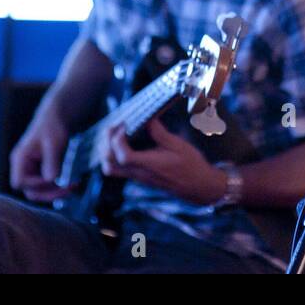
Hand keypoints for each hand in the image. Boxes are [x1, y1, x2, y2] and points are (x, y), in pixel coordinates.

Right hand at [9, 105, 72, 202]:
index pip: (19, 182)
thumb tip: (50, 179)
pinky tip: (71, 183)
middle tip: (69, 188)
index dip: (36, 184)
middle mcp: (23, 168)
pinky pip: (48, 187)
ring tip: (73, 186)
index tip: (53, 178)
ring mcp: (32, 171)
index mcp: (20, 159)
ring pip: (40, 192)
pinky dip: (59, 188)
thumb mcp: (53, 142)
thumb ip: (51, 161)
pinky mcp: (41, 173)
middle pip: (30, 191)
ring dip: (56, 193)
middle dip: (49, 193)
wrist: (57, 118)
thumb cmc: (52, 126)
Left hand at [101, 119, 225, 205]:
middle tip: (114, 127)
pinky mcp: (140, 177)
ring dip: (107, 151)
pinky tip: (124, 142)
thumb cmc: (190, 165)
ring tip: (115, 134)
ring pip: (111, 169)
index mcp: (149, 165)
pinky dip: (113, 155)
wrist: (197, 185)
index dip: (117, 139)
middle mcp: (140, 173)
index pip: (123, 156)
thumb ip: (160, 133)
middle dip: (106, 144)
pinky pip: (118, 169)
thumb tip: (148, 119)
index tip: (123, 125)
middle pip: (109, 164)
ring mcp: (138, 177)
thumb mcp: (178, 145)